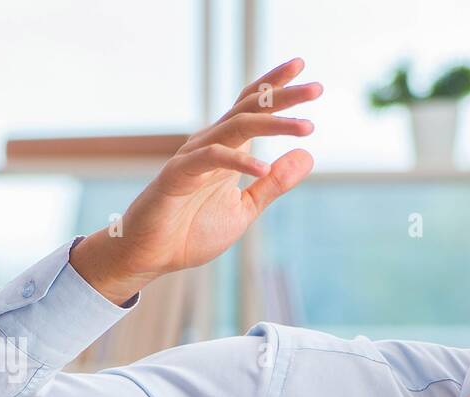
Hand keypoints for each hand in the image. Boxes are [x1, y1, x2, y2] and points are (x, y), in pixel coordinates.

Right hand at [71, 57, 321, 303]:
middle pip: (249, 108)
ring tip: (306, 127)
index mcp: (228, 148)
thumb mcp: (245, 209)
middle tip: (317, 88)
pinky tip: (264, 169)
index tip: (304, 69)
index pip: (253, 107)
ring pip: (236, 127)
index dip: (276, 85)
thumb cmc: (193, 230)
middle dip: (283, 96)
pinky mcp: (178, 175)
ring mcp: (194, 156)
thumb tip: (308, 154)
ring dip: (273, 124)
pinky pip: (211, 160)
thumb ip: (274, 183)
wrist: (152, 254)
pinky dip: (239, 163)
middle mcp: (211, 144)